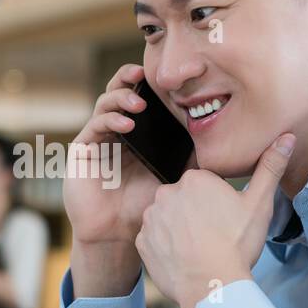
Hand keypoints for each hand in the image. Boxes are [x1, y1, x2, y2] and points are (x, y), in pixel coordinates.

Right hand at [63, 64, 196, 296]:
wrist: (117, 234)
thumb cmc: (145, 205)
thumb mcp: (175, 176)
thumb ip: (194, 157)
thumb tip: (224, 140)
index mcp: (138, 131)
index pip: (142, 95)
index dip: (150, 82)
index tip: (165, 76)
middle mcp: (116, 129)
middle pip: (119, 90)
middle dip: (129, 77)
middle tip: (144, 74)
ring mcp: (98, 137)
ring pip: (105, 102)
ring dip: (121, 97)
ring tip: (139, 104)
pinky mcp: (82, 149)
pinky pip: (94, 125)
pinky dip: (110, 120)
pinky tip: (126, 124)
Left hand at [136, 132, 294, 307]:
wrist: (213, 285)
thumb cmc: (237, 244)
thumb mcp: (259, 204)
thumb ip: (270, 167)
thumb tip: (287, 137)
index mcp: (194, 179)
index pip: (204, 185)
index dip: (217, 204)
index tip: (225, 220)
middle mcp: (166, 192)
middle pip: (184, 200)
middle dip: (196, 214)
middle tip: (214, 235)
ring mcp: (150, 218)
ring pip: (168, 219)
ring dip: (179, 230)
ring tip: (199, 248)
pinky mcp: (142, 242)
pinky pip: (154, 240)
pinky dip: (166, 248)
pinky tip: (183, 258)